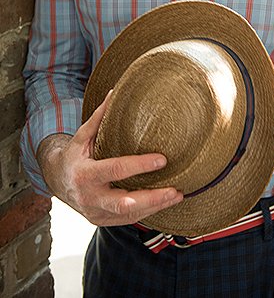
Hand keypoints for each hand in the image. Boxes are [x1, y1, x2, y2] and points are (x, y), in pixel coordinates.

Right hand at [37, 91, 182, 225]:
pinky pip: (126, 220)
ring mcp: (95, 213)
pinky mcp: (102, 221)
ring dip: (155, 207)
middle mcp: (89, 197)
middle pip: (124, 203)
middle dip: (152, 198)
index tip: (162, 159)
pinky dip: (147, 212)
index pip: (116, 170)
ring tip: (177, 195)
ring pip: (128, 215)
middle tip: (175, 190)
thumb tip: (114, 91)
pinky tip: (164, 203)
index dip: (139, 165)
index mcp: (85, 174)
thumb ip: (99, 116)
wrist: (56, 181)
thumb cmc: (74, 155)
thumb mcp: (82, 135)